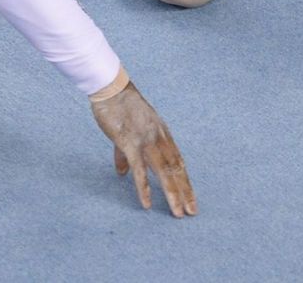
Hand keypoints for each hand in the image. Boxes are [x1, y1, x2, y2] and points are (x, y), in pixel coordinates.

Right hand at [91, 80, 195, 216]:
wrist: (111, 89)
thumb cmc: (119, 106)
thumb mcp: (130, 129)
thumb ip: (126, 154)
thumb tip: (123, 173)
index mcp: (162, 134)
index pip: (178, 161)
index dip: (185, 180)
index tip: (190, 197)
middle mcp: (159, 138)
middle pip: (176, 169)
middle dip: (185, 192)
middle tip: (192, 212)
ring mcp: (146, 141)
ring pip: (164, 172)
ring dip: (172, 194)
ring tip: (178, 213)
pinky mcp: (130, 143)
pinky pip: (139, 170)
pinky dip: (144, 188)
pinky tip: (146, 203)